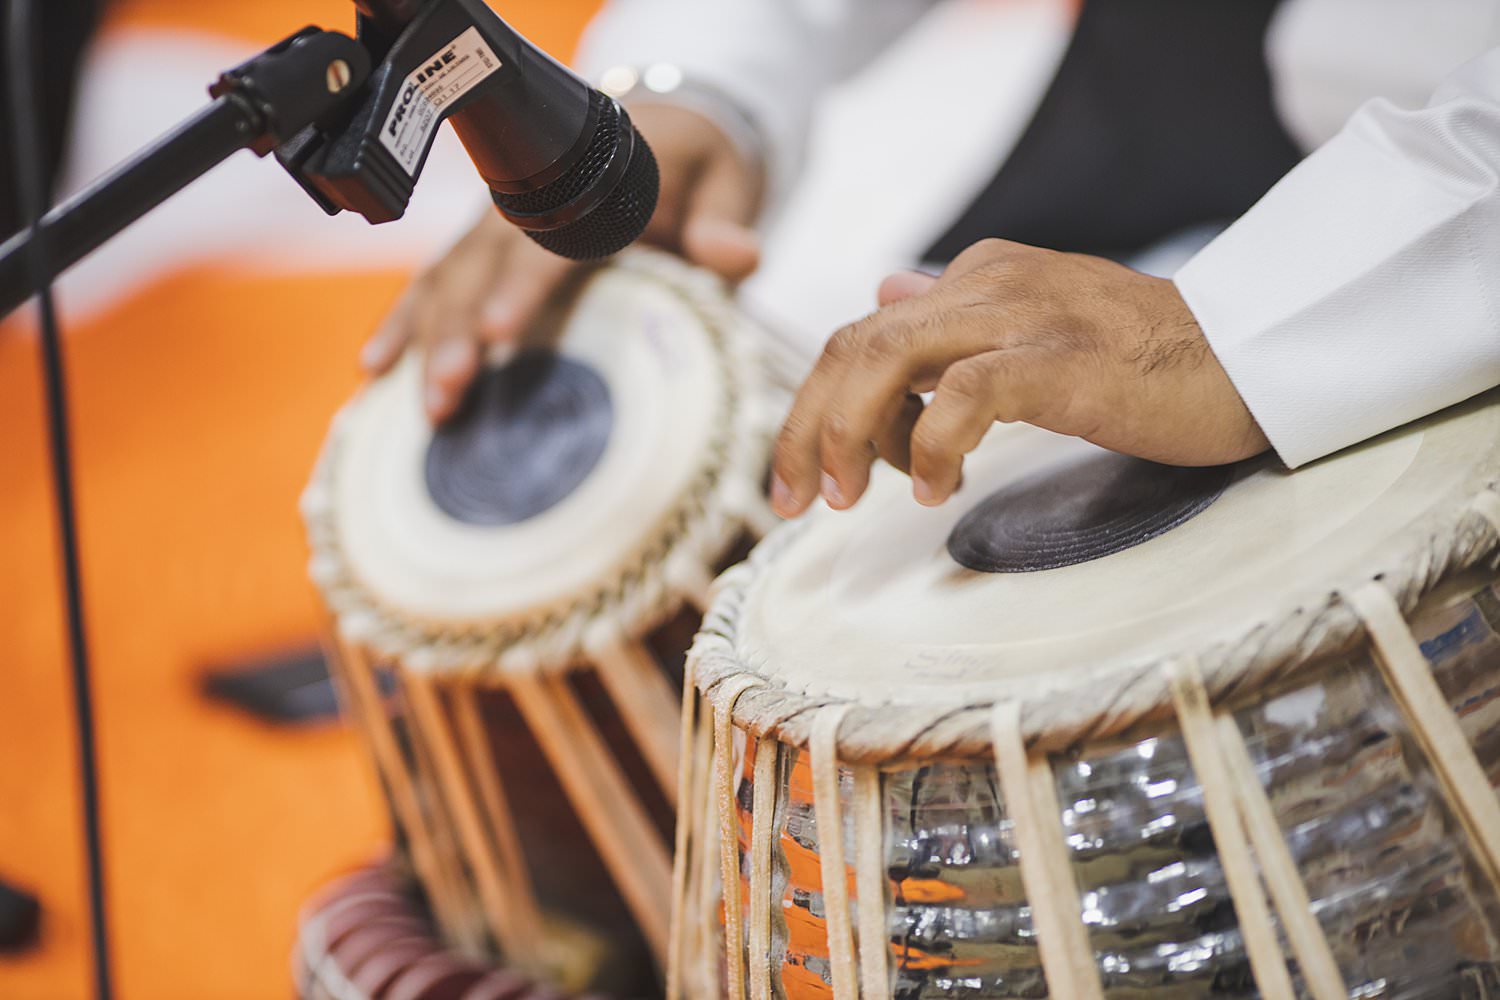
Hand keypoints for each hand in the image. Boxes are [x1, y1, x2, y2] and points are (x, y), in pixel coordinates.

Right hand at [361, 103, 764, 421]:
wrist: (657, 130)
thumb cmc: (692, 166)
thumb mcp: (722, 180)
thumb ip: (725, 219)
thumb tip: (738, 253)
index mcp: (588, 188)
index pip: (548, 241)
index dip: (521, 285)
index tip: (500, 332)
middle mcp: (528, 205)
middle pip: (480, 267)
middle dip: (458, 331)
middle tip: (449, 392)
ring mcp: (496, 227)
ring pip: (447, 279)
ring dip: (426, 340)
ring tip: (425, 403)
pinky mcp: (479, 249)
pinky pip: (432, 284)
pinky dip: (402, 325)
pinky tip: (372, 369)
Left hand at [769, 239, 1268, 516]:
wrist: (1249, 355)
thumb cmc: (1145, 357)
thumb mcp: (1036, 323)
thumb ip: (958, 315)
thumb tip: (888, 290)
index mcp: (977, 279)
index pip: (862, 335)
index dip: (815, 406)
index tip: (799, 478)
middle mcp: (988, 286)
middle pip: (854, 345)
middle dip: (808, 428)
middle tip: (795, 499)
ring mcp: (1023, 319)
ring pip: (888, 358)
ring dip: (849, 435)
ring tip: (850, 498)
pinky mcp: (1061, 361)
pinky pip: (966, 394)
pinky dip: (934, 446)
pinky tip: (937, 491)